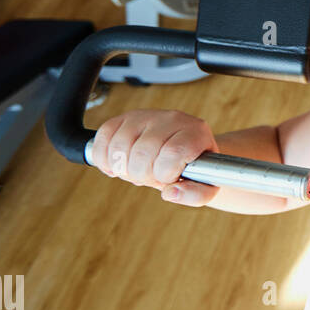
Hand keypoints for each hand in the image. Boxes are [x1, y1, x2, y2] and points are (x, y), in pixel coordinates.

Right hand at [92, 109, 220, 206]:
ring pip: (120, 146)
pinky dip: (104, 158)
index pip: (172, 153)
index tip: (169, 179)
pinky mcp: (124, 118)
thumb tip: (171, 193)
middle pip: (142, 152)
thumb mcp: (206, 188)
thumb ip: (195, 195)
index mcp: (195, 133)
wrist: (185, 152)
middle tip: (152, 178)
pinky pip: (103, 136)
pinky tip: (119, 166)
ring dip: (124, 169)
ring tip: (138, 171)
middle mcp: (172, 118)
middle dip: (143, 176)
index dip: (164, 174)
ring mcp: (146, 115)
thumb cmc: (195, 171)